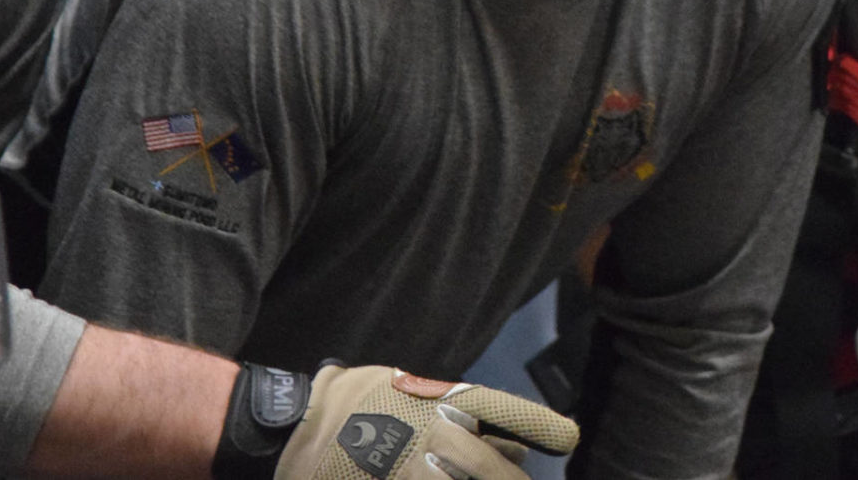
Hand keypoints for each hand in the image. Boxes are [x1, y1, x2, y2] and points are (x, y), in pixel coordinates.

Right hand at [274, 364, 578, 479]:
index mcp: (443, 402)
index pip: (511, 413)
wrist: (289, 429)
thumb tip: (490, 434)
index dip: (546, 428)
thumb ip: (448, 407)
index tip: (568, 439)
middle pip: (497, 472)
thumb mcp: (402, 386)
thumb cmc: (348, 404)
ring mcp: (416, 468)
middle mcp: (437, 436)